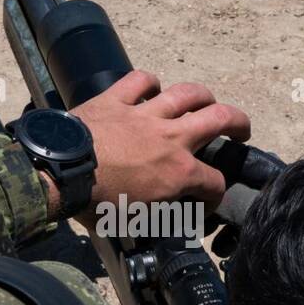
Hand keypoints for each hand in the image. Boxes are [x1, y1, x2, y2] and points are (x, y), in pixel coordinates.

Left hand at [70, 71, 249, 218]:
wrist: (62, 172)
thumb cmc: (96, 203)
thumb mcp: (134, 223)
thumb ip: (156, 217)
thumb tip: (162, 220)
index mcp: (179, 172)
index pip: (215, 183)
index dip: (215, 196)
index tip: (205, 202)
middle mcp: (172, 138)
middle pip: (221, 119)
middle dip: (239, 124)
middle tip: (241, 130)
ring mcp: (146, 114)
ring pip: (188, 93)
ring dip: (204, 96)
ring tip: (208, 101)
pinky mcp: (118, 99)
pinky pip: (141, 80)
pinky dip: (149, 82)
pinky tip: (152, 88)